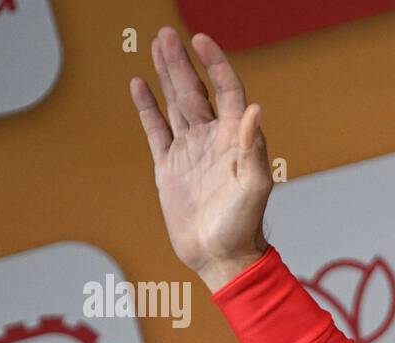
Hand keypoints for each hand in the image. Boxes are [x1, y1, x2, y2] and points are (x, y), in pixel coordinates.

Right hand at [129, 26, 272, 291]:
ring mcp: (190, 151)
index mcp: (236, 140)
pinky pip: (156, 129)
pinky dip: (147, 107)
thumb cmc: (242, 226)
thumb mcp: (253, 188)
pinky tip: (140, 84)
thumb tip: (255, 108)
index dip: (216, 65)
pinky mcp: (169, 167)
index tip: (202, 41)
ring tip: (157, 45)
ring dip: (167, 75)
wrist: (220, 256)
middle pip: (196, 91)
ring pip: (176, 104)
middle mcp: (213, 140)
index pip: (227, 92)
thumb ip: (253, 149)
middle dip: (182, 62)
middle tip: (167, 34)